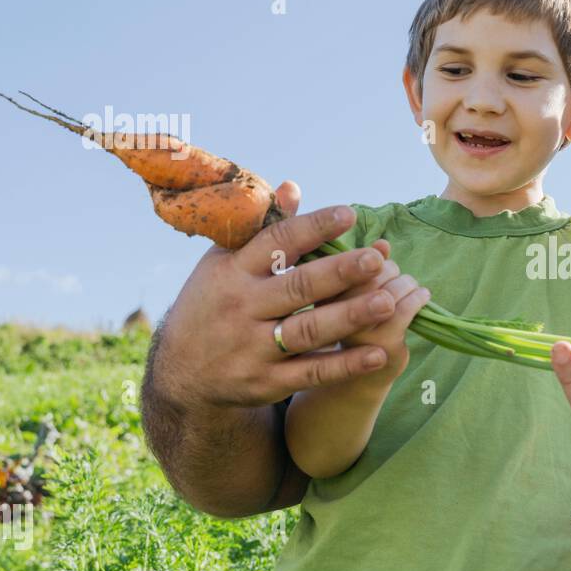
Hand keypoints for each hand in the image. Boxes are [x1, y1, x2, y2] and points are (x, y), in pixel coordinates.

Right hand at [152, 181, 409, 410]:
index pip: (275, 244)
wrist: (182, 373)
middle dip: (339, 273)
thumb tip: (294, 187)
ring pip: (308, 331)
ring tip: (388, 301)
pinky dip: (345, 365)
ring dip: (350, 317)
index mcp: (232, 272)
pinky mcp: (267, 383)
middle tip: (376, 259)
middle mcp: (242, 309)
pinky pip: (312, 373)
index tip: (349, 214)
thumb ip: (262, 229)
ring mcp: (254, 349)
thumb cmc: (213, 303)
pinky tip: (378, 353)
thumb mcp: (224, 263)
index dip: (313, 227)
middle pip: (297, 288)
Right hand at [331, 257, 429, 386]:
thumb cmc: (354, 330)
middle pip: (367, 273)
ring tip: (412, 286)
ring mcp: (356, 332)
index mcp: (316, 297)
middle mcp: (331, 316)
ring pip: (388, 290)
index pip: (343, 263)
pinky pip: (404, 309)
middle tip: (395, 275)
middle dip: (387, 269)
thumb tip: (383, 244)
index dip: (365, 257)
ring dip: (406, 283)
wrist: (355, 381)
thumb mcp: (348, 298)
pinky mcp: (381, 345)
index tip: (378, 261)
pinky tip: (423, 297)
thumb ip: (365, 268)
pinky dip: (418, 297)